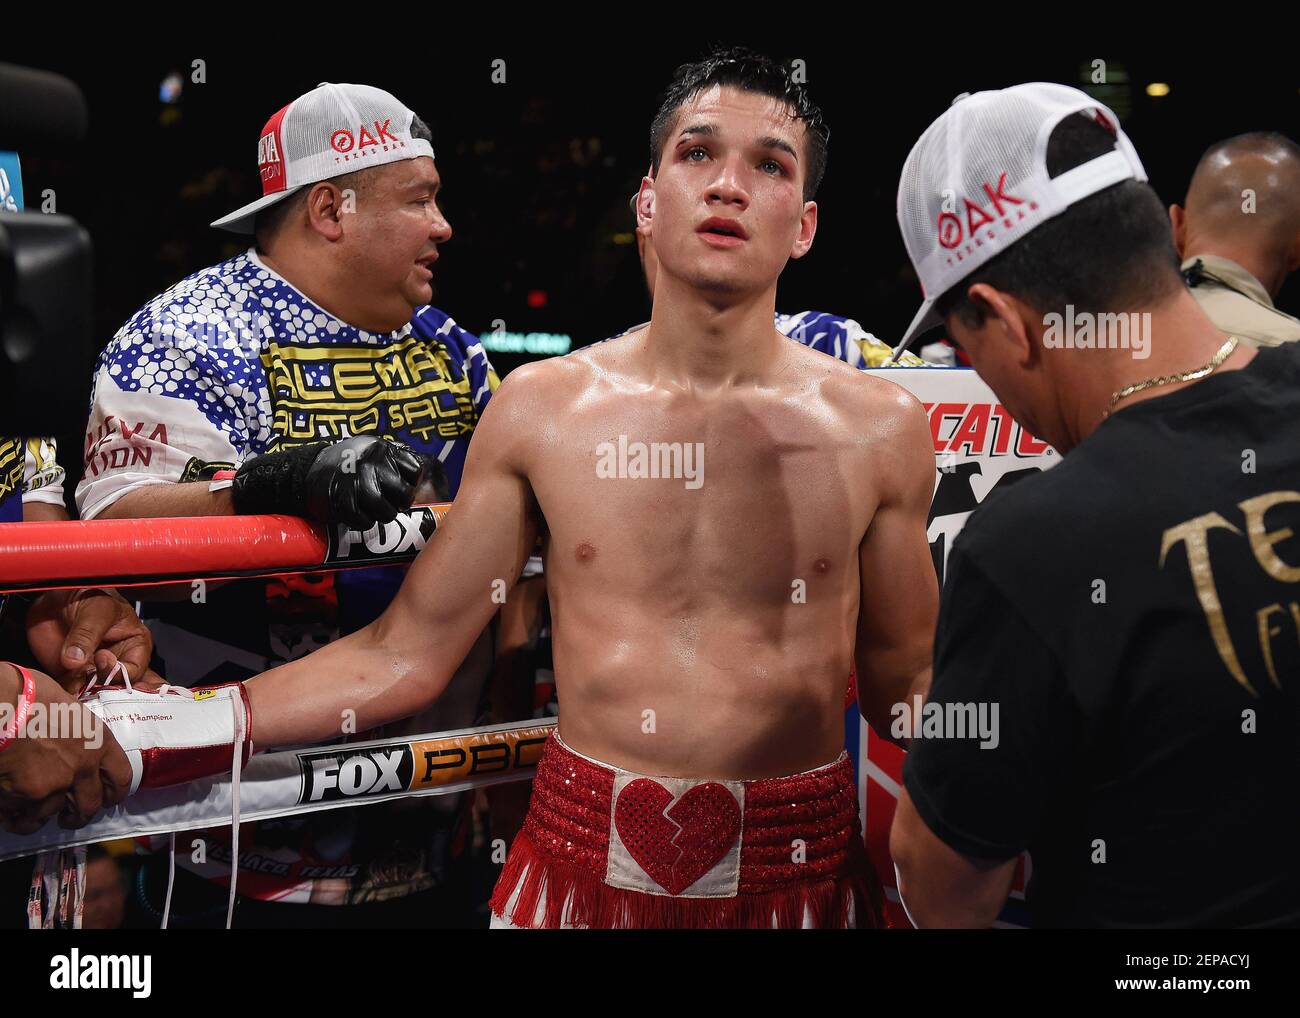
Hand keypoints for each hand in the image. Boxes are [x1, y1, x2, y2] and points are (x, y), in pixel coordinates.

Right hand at [0, 664, 132, 833]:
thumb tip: (72, 742)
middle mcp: (84, 766)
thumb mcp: (69, 708)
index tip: (106, 799)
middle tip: (69, 818)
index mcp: (99, 741)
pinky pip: (23, 816)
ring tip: (28, 812)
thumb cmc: (31, 695)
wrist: (2, 705)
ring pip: (52, 814)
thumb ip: (77, 733)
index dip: (114, 793)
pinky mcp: (29, 795)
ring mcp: (57, 783)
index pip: (121, 778)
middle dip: (79, 816)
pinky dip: (16, 818)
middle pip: (90, 805)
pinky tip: (11, 813)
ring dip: (41, 814)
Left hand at [24, 588, 153, 695]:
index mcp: (135, 645)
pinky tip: (64, 694)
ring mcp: (94, 670)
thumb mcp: (95, 610)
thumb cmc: (87, 595)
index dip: (120, 671)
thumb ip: (87, 634)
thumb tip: (74, 660)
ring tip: (74, 689)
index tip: (101, 659)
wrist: (54, 597)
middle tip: (89, 684)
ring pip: (96, 693)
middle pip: (118, 687)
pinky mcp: (73, 676)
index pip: (134, 669)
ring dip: (85, 695)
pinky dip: (68, 695)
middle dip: (105, 691)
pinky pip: (74, 692)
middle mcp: (118, 661)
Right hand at [305, 437, 423, 527]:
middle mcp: (372, 464)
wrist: (308, 469)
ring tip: (375, 510)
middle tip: (390, 503)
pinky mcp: (342, 501)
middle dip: (400, 504)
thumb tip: (417, 475)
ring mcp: (356, 483)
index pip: (415, 470)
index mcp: (382, 449)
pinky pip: (365, 522)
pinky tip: (359, 515)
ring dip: (383, 516)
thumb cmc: (346, 462)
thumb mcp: (371, 448)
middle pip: (405, 494)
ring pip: (387, 512)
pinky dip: (364, 523)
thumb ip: (394, 458)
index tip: (400, 487)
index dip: (411, 483)